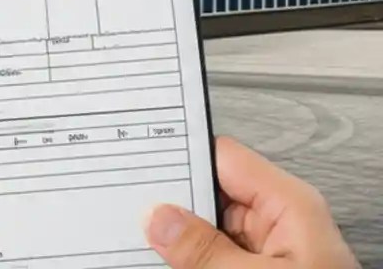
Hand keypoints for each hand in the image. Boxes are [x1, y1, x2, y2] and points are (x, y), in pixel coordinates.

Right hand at [144, 136, 358, 267]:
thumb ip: (203, 250)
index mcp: (287, 206)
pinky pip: (212, 258)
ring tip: (141, 244)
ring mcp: (265, 252)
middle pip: (209, 195)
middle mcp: (277, 223)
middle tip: (129, 214)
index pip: (223, 158)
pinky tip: (162, 263)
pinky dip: (188, 262)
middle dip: (171, 206)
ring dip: (176, 240)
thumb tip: (159, 218)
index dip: (179, 158)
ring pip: (205, 231)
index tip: (135, 166)